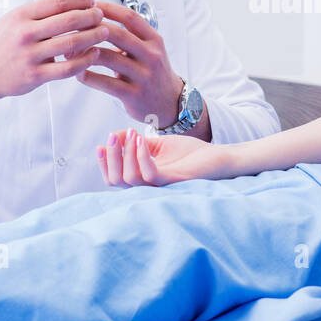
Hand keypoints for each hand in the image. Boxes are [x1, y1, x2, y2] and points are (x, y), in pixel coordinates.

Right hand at [0, 0, 106, 102]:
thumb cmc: (1, 45)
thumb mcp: (16, 20)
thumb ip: (44, 9)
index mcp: (21, 15)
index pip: (59, 2)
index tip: (92, 0)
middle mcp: (25, 33)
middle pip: (69, 19)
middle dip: (91, 15)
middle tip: (102, 15)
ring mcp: (30, 55)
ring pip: (71, 42)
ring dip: (93, 36)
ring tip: (105, 32)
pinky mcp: (35, 76)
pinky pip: (67, 68)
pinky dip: (85, 60)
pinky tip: (94, 54)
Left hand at [75, 1, 186, 130]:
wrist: (169, 102)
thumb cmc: (151, 71)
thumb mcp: (149, 49)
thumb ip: (129, 34)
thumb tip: (96, 16)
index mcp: (153, 40)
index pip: (129, 17)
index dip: (107, 9)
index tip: (88, 6)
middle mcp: (150, 55)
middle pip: (117, 34)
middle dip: (91, 29)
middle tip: (72, 28)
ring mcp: (143, 75)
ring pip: (107, 58)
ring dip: (84, 53)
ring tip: (70, 53)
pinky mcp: (133, 94)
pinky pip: (104, 82)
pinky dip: (87, 76)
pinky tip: (78, 73)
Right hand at [96, 127, 234, 186]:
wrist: (218, 157)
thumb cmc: (189, 153)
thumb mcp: (157, 144)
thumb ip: (135, 142)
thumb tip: (114, 136)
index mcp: (143, 179)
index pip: (114, 179)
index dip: (104, 164)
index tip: (102, 144)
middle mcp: (149, 186)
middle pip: (116, 181)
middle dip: (111, 158)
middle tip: (113, 136)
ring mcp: (161, 185)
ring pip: (130, 180)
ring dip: (125, 154)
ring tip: (131, 134)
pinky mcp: (174, 181)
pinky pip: (150, 175)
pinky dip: (141, 156)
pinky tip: (141, 140)